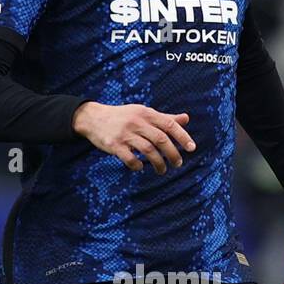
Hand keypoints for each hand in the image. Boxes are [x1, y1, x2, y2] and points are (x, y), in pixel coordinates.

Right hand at [73, 101, 195, 174]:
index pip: (169, 124)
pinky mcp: (114, 145)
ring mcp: (125, 134)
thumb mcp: (143, 113)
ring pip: (148, 150)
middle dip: (172, 154)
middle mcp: (137, 122)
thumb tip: (186, 118)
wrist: (93, 118)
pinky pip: (130, 158)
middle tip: (178, 164)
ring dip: (158, 163)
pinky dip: (138, 165)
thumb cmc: (123, 117)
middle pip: (160, 139)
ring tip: (162, 170)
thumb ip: (164, 118)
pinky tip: (140, 167)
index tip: (191, 148)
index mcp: (146, 113)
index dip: (182, 136)